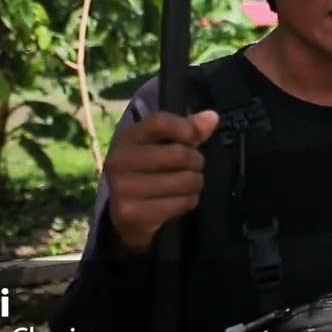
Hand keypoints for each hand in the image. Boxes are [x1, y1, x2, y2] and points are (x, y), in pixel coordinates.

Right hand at [105, 110, 219, 253]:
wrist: (125, 214)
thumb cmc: (149, 172)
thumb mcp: (163, 146)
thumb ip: (187, 130)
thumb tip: (212, 117)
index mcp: (127, 137)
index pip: (161, 121)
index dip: (186, 128)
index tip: (193, 139)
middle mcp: (119, 160)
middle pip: (178, 153)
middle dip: (196, 162)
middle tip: (193, 167)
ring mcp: (123, 188)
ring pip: (184, 180)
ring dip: (195, 184)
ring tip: (188, 185)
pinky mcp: (132, 214)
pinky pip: (181, 203)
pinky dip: (188, 202)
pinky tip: (179, 201)